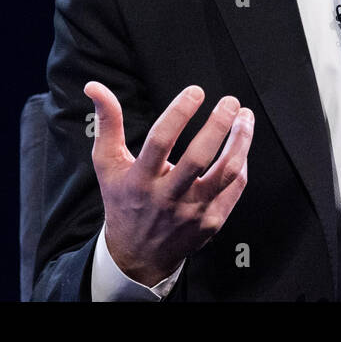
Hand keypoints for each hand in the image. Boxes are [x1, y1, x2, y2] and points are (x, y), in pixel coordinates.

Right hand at [85, 81, 253, 286]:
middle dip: (218, 125)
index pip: (160, 140)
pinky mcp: (211, 222)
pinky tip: (241, 144)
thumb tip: (95, 86)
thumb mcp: (108, 164)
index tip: (196, 91)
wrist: (138, 255)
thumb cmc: (123, 201)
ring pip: (225, 174)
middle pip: (198, 158)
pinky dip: (241, 164)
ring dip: (240, 142)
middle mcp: (166, 197)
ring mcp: (192, 212)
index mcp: (139, 180)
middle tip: (231, 101)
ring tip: (245, 117)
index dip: (179, 113)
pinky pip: (234, 189)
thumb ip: (107, 123)